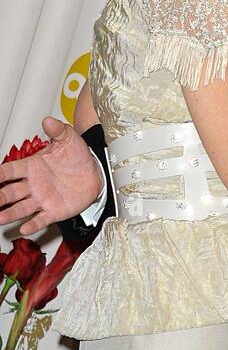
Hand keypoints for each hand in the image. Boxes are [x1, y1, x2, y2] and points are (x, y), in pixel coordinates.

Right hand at [0, 117, 101, 234]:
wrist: (95, 173)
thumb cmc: (78, 157)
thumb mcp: (69, 139)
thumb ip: (58, 130)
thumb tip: (48, 120)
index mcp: (32, 166)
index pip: (11, 170)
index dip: (0, 174)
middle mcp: (33, 184)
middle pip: (10, 192)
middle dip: (0, 197)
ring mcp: (42, 199)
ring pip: (21, 208)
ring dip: (9, 213)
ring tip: (0, 218)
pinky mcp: (53, 211)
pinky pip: (41, 219)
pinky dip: (33, 224)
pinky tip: (25, 228)